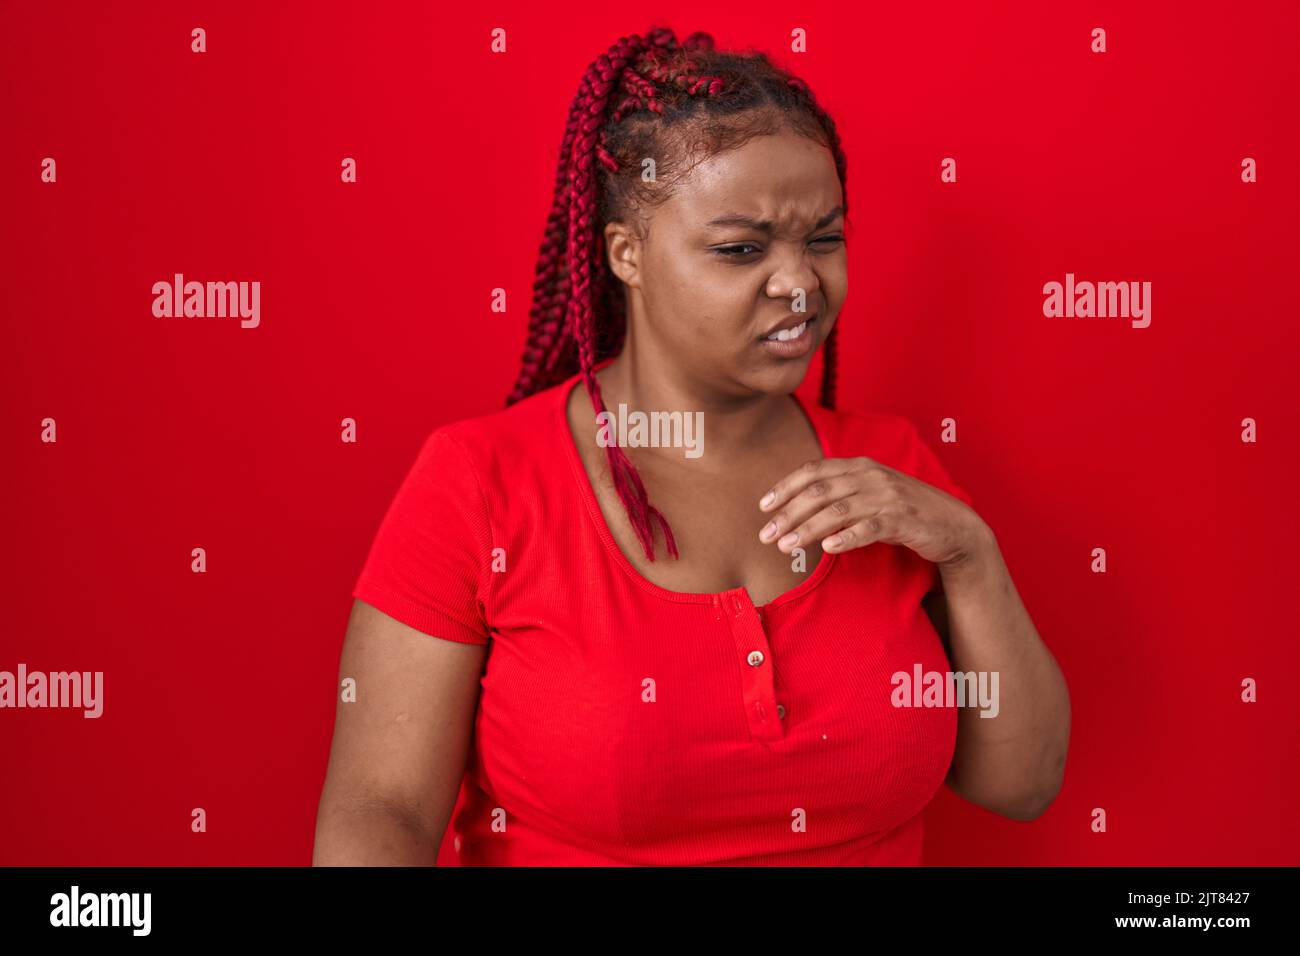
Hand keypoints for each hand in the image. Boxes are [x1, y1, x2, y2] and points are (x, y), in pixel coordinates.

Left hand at [757, 456, 985, 567]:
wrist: (953, 525)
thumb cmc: (903, 512)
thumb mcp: (869, 495)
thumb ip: (838, 495)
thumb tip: (795, 510)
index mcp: (860, 466)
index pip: (814, 470)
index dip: (785, 487)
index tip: (763, 507)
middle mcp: (871, 476)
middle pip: (820, 491)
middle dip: (788, 513)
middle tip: (766, 535)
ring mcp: (888, 496)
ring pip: (839, 510)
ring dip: (808, 528)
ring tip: (787, 546)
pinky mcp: (903, 519)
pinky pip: (870, 527)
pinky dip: (847, 537)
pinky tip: (828, 548)